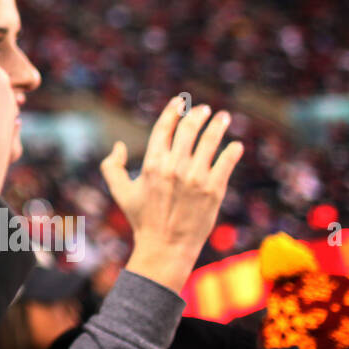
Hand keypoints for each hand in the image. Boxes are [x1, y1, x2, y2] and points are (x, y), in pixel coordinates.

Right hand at [101, 97, 243, 293]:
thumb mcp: (120, 191)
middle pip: (188, 130)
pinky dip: (232, 151)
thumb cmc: (142, 219)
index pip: (165, 127)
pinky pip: (226, 163)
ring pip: (210, 142)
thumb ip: (111, 166)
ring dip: (217, 126)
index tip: (180, 101)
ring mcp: (196, 178)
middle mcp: (175, 167)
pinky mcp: (214, 190)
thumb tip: (119, 145)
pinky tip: (236, 145)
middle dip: (198, 115)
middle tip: (206, 109)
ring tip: (224, 117)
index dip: (173, 110)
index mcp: (152, 163)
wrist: (165, 247)